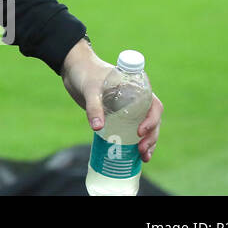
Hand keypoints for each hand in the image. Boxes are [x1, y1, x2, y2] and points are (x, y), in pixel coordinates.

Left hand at [61, 38, 162, 162]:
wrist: (73, 69)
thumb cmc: (85, 73)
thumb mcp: (90, 89)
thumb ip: (94, 107)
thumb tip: (98, 128)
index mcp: (137, 88)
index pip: (153, 105)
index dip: (152, 120)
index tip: (140, 131)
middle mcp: (137, 99)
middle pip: (152, 119)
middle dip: (151, 136)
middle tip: (142, 150)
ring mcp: (129, 108)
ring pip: (146, 127)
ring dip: (148, 142)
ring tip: (144, 157)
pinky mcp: (119, 116)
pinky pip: (132, 130)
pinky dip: (136, 142)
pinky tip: (136, 155)